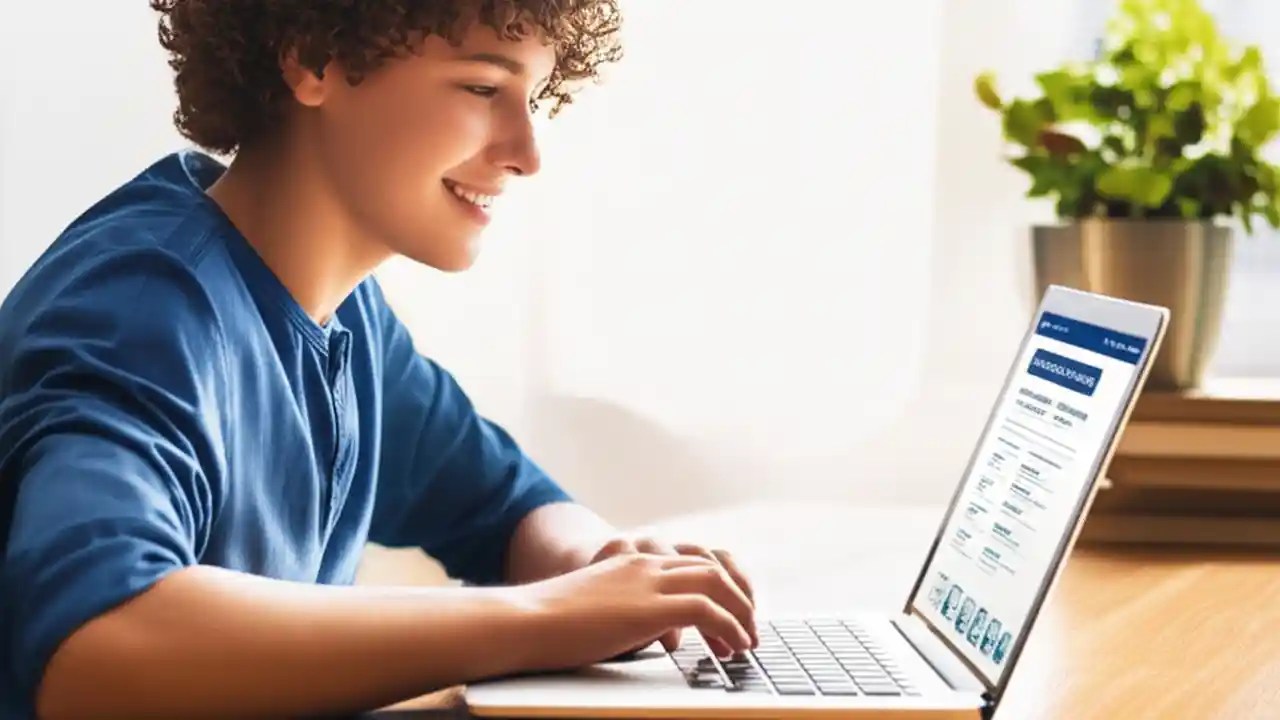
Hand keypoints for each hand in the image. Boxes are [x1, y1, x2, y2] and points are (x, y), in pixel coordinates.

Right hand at [513, 553, 756, 672]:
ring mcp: (648, 582)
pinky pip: (707, 610)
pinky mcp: (649, 607)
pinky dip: (728, 627)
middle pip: (713, 567)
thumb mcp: (597, 608)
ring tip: (748, 640)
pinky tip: (733, 647)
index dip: (721, 584)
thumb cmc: (550, 623)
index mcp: (633, 561)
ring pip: (716, 584)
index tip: (733, 610)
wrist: (524, 620)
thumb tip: (656, 636)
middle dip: (739, 596)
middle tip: (750, 626)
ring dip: (740, 612)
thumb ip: (628, 612)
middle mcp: (646, 563)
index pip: (693, 561)